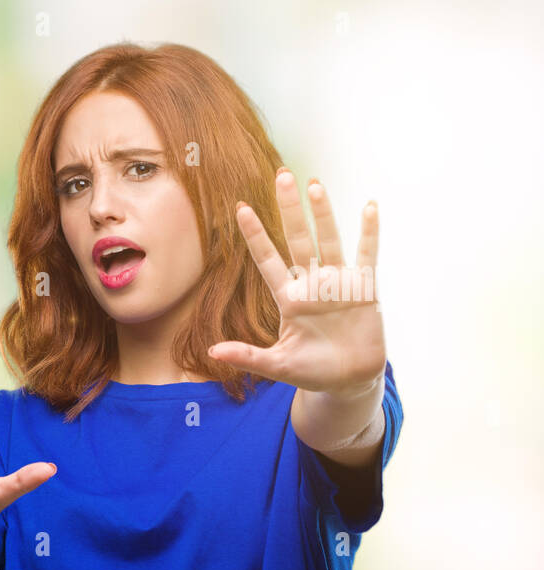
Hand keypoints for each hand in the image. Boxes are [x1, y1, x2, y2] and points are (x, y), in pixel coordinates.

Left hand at [207, 169, 385, 396]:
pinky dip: (370, 232)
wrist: (349, 381)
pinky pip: (367, 255)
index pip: (267, 260)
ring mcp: (339, 283)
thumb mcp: (277, 365)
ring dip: (322, 213)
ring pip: (328, 240)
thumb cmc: (312, 371)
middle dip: (289, 209)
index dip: (255, 236)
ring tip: (313, 185)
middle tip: (281, 175)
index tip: (240, 209)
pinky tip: (370, 206)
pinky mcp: (365, 288)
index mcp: (289, 299)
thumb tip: (213, 351)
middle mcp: (312, 283)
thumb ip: (248, 356)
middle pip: (298, 239)